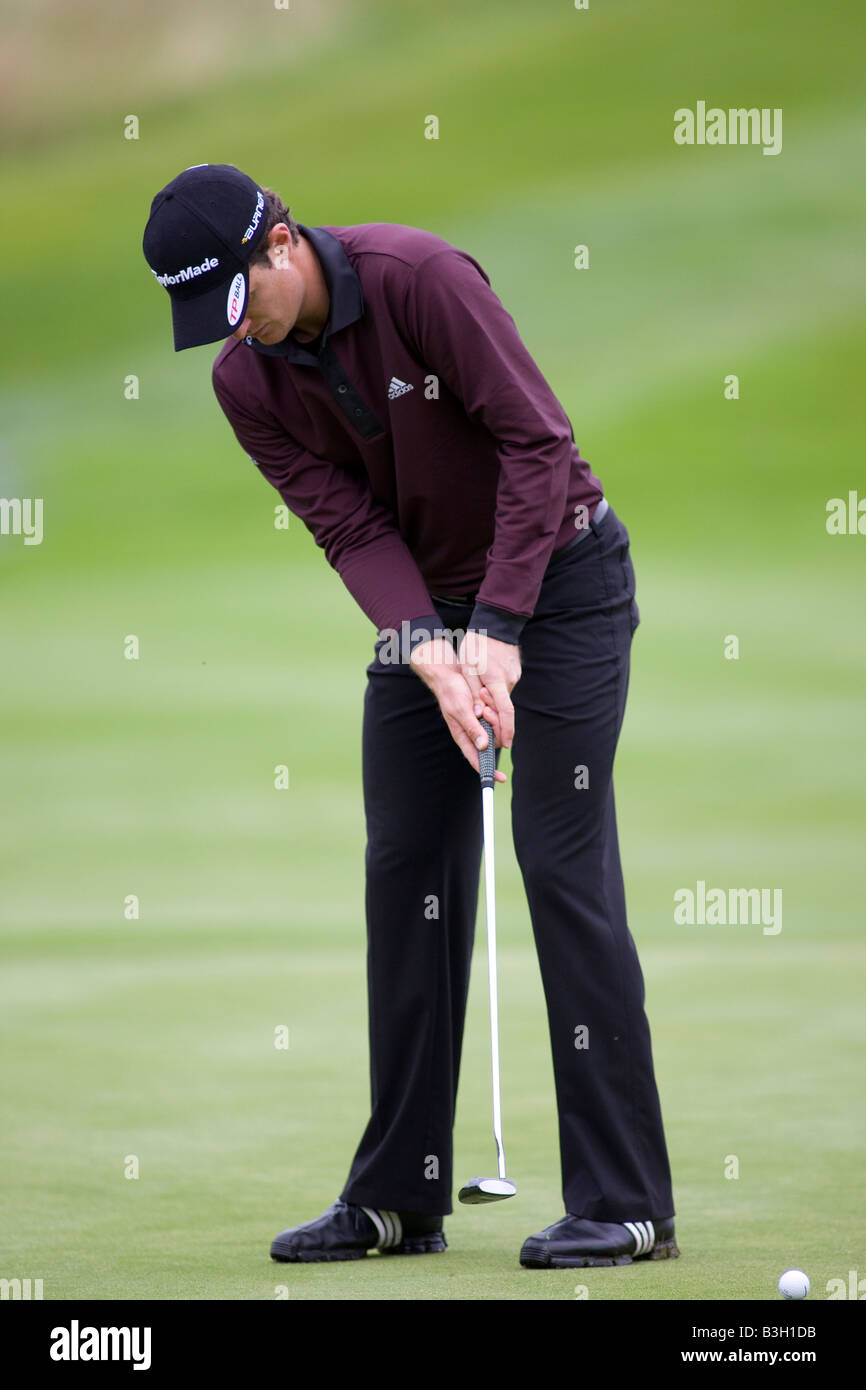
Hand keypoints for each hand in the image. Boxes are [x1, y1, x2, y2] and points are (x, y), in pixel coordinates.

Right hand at [409, 636, 507, 780]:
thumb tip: (483, 746)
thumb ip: (472, 728)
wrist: (448, 674)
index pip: (476, 759)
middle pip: (490, 743)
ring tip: (483, 701)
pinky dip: (493, 711)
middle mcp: (470, 732)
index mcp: (462, 736)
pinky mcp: (480, 714)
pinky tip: (486, 698)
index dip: (488, 770)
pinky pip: (493, 718)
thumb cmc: (451, 692)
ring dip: (493, 718)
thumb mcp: (461, 710)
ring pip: (493, 730)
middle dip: (494, 731)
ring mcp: (475, 724)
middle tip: (486, 711)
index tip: (500, 778)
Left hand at [456, 630, 520, 750]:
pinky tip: (486, 681)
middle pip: (504, 707)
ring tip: (480, 691)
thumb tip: (478, 715)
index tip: (505, 744)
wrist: (494, 623)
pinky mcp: (515, 671)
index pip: (506, 712)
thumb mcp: (468, 670)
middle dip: (494, 715)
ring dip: (493, 700)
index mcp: (496, 681)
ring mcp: (514, 676)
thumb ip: (473, 694)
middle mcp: (509, 681)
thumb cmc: (476, 646)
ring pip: (503, 697)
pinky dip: (497, 690)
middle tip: (481, 713)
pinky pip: (505, 687)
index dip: (506, 730)